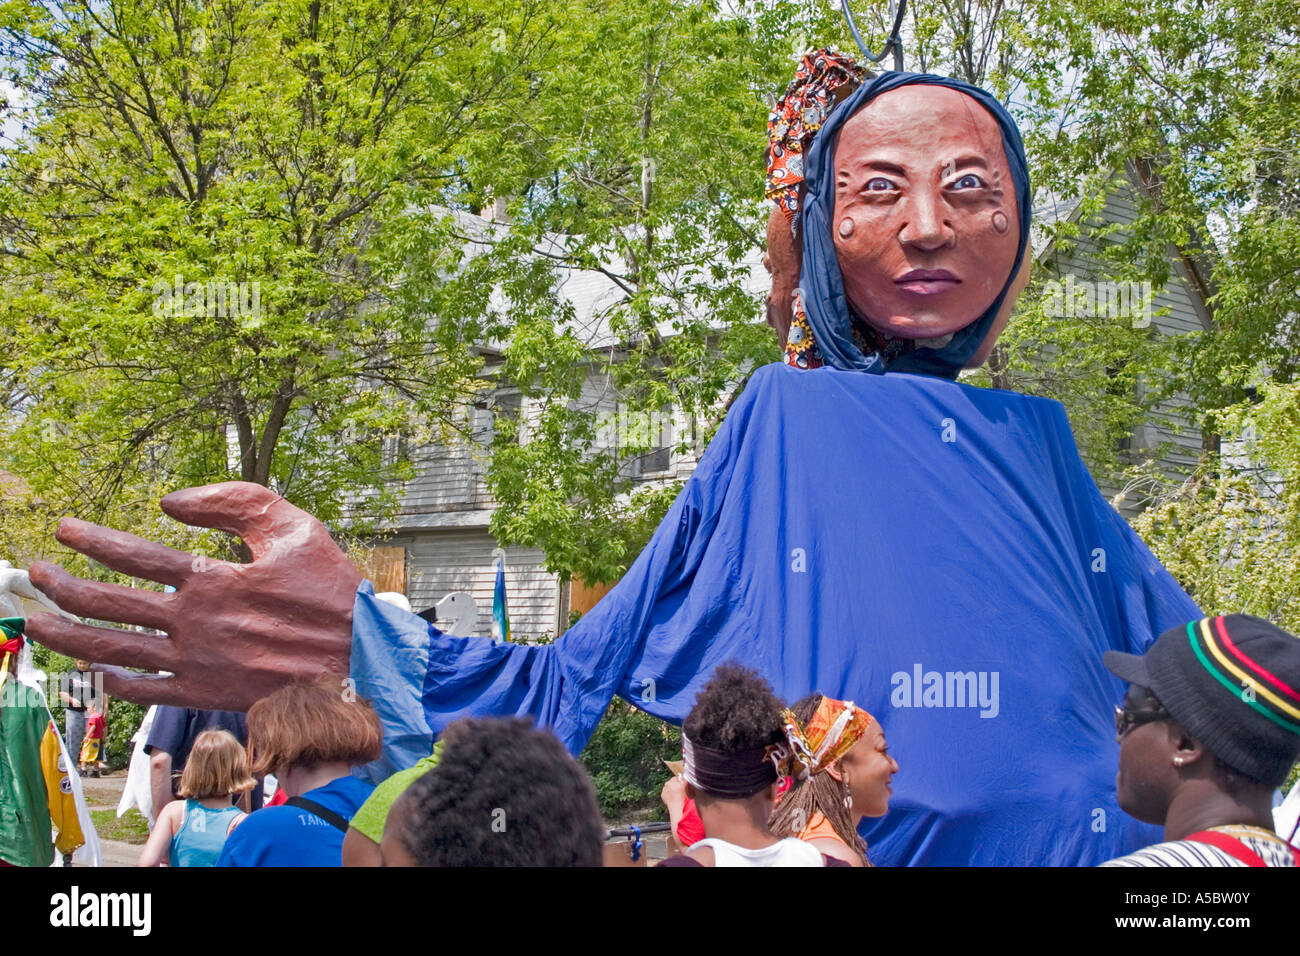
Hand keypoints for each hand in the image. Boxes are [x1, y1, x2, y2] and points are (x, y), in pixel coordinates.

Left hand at [26, 482, 360, 710]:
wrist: (358, 656)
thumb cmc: (330, 590)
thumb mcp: (294, 526)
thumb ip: (234, 502)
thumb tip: (171, 501)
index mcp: (213, 579)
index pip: (136, 555)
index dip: (94, 540)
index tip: (66, 529)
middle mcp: (194, 622)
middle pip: (108, 604)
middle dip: (63, 586)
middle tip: (35, 573)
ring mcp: (194, 662)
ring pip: (112, 650)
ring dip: (66, 634)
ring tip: (37, 621)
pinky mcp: (204, 692)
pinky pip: (143, 691)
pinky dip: (111, 681)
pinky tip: (93, 670)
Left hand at [660, 773, 685, 810]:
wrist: (677, 807)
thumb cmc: (682, 796)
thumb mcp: (686, 786)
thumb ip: (684, 779)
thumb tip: (682, 776)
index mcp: (671, 781)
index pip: (676, 778)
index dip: (680, 781)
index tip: (683, 785)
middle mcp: (666, 785)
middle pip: (671, 783)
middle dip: (675, 785)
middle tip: (680, 790)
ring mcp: (663, 791)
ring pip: (669, 788)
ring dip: (672, 790)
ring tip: (677, 795)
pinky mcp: (662, 796)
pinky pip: (666, 793)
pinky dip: (669, 794)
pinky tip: (673, 798)